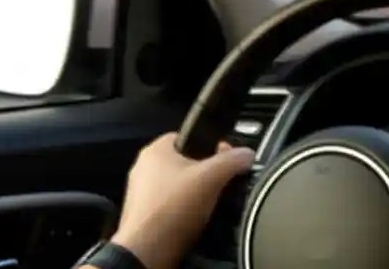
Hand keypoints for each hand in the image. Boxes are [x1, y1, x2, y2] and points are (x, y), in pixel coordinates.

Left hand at [108, 132, 254, 268]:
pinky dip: (182, 212)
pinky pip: (169, 207)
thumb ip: (232, 161)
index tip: (226, 159)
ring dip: (194, 195)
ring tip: (209, 206)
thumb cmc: (173, 208)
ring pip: (177, 187)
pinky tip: (194, 221)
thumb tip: (247, 154)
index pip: (187, 136)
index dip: (210, 145)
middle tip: (220, 184)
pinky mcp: (142, 216)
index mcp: (155, 150)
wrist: (146, 252)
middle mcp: (143, 168)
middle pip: (184, 163)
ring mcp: (140, 193)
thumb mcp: (211, 178)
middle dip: (204, 174)